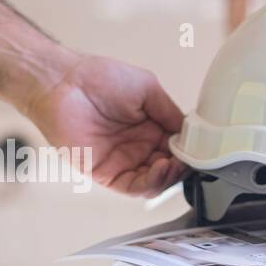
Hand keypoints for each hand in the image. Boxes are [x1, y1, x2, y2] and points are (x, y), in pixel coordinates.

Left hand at [24, 53, 187, 196]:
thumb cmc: (99, 78)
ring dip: (169, 177)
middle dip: (182, 168)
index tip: (200, 149)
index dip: (189, 152)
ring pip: (154, 182)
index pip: (176, 148)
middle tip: (190, 160)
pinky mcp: (105, 173)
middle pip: (168, 169)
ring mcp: (122, 161)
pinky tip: (161, 168)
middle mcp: (137, 147)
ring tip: (175, 165)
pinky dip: (151, 183)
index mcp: (149, 127)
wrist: (64, 83)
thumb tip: (189, 131)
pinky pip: (133, 187)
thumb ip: (169, 111)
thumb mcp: (147, 88)